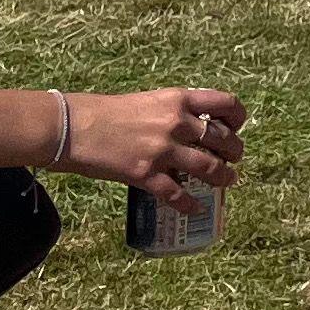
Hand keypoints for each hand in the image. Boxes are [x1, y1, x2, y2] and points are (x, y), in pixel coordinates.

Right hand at [55, 87, 247, 207]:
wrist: (71, 127)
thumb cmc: (105, 112)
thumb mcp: (148, 100)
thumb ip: (172, 111)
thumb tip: (192, 125)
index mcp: (178, 100)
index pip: (225, 104)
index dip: (238, 117)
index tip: (236, 127)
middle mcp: (176, 123)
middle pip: (223, 139)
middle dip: (234, 151)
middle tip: (234, 158)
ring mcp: (162, 150)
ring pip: (209, 168)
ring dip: (223, 177)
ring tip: (228, 181)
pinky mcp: (145, 174)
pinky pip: (177, 194)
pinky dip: (189, 204)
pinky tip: (195, 209)